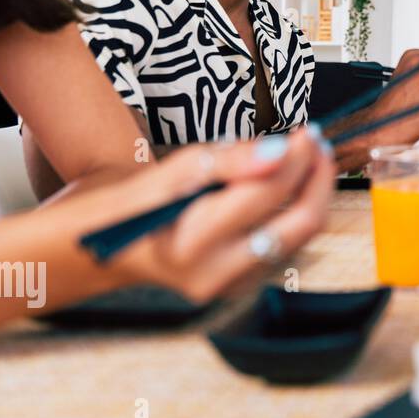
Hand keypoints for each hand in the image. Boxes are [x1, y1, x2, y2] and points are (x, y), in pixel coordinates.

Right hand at [113, 129, 335, 301]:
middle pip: (300, 224)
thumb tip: (281, 150)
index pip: (267, 194)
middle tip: (317, 144)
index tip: (306, 131)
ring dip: (311, 195)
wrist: (100, 246)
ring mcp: (229, 286)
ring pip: (299, 237)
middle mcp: (215, 273)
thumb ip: (229, 161)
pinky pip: (284, 246)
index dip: (296, 158)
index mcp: (192, 243)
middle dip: (318, 179)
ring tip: (306, 158)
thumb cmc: (131, 203)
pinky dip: (293, 213)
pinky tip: (287, 187)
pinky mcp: (237, 286)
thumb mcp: (171, 170)